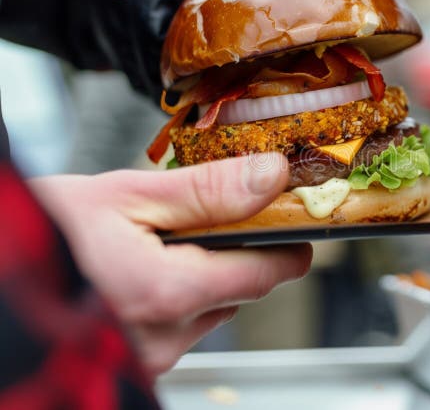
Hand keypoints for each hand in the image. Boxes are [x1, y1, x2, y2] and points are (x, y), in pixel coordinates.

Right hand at [28, 154, 310, 375]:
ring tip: (163, 241)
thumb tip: (272, 176)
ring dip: (206, 273)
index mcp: (166, 295)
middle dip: (236, 251)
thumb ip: (207, 190)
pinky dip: (180, 294)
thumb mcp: (126, 195)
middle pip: (242, 290)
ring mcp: (149, 357)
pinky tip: (147, 268)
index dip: (287, 243)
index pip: (266, 273)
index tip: (292, 219)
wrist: (3, 267)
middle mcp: (163, 339)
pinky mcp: (139, 362)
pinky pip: (185, 324)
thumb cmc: (44, 232)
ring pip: (215, 307)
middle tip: (206, 215)